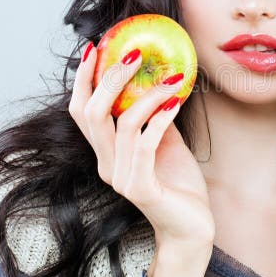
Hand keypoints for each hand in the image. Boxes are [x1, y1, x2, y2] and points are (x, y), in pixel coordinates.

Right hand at [68, 43, 215, 248]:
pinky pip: (145, 144)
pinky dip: (160, 118)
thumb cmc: (180, 185)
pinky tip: (176, 102)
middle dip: (109, 79)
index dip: (84, 80)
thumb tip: (157, 78)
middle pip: (91, 114)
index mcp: (106, 154)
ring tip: (173, 78)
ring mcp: (121, 179)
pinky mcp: (141, 189)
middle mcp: (106, 166)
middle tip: (133, 55)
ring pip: (122, 125)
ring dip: (148, 95)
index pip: (82, 112)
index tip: (96, 47)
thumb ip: (154, 116)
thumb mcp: (166, 141)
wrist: (192, 228)